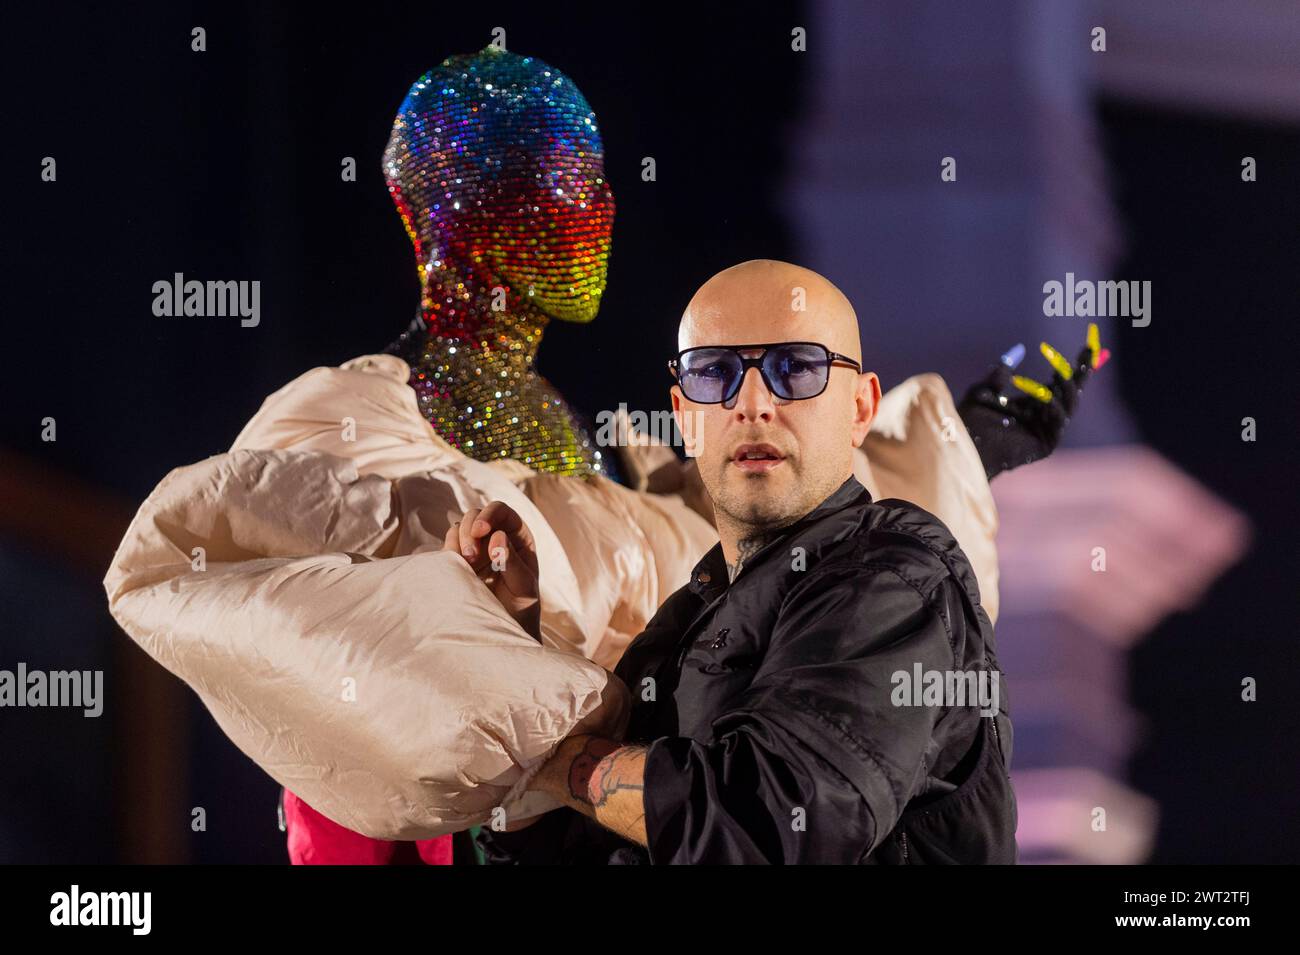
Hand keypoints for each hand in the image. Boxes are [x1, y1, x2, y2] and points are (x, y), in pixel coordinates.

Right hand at [443, 501, 541, 642]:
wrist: (502, 629)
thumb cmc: (521, 607)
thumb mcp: (523, 586)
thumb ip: (512, 561)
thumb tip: (498, 537)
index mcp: (518, 535)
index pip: (501, 511)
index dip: (488, 515)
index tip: (480, 531)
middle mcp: (495, 535)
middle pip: (476, 515)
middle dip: (470, 531)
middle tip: (470, 557)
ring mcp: (476, 546)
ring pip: (459, 528)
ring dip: (458, 542)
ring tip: (466, 564)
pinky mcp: (459, 560)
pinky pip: (448, 546)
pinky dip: (449, 552)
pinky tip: (457, 568)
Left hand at [958, 322, 1109, 479]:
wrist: (964, 446)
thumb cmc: (969, 421)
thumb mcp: (983, 390)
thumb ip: (1000, 373)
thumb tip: (1018, 349)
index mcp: (1032, 402)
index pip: (1060, 382)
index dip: (1074, 366)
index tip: (1088, 347)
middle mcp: (1043, 416)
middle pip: (1071, 392)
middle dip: (1081, 373)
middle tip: (1088, 352)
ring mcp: (1047, 430)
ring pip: (1068, 406)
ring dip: (1067, 389)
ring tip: (1059, 374)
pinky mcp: (1047, 444)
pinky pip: (1058, 423)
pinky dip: (1055, 408)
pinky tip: (1048, 397)